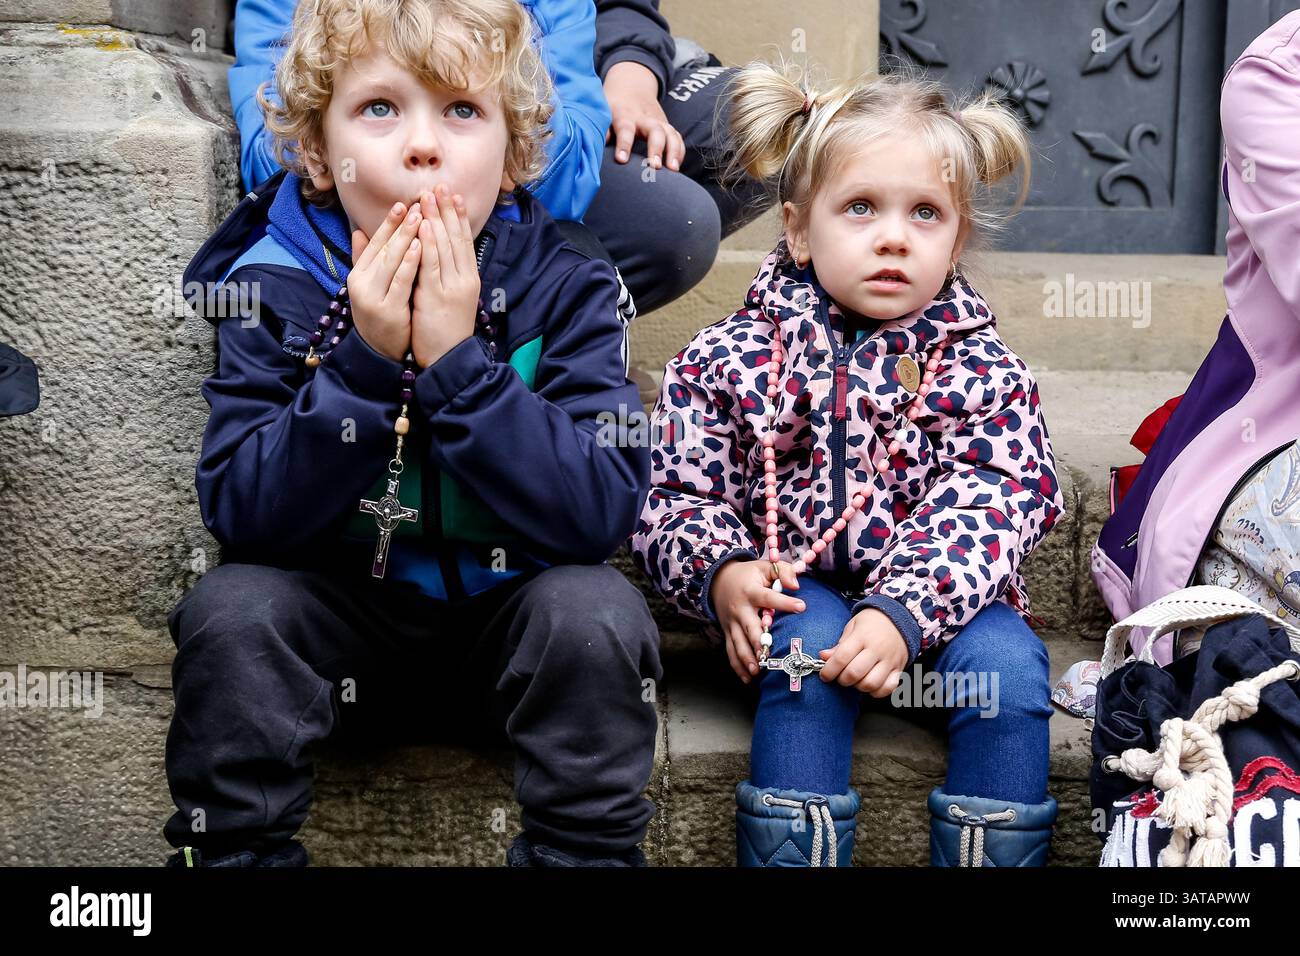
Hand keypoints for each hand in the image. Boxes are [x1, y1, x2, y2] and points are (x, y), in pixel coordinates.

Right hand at [348, 201, 420, 361]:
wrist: (380, 353)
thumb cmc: (380, 314)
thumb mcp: (370, 286)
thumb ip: (366, 259)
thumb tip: (358, 230)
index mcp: (358, 275)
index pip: (375, 243)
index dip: (388, 223)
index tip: (402, 204)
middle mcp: (361, 284)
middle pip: (384, 248)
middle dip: (401, 225)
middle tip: (417, 204)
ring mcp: (373, 297)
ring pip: (391, 261)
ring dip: (407, 237)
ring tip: (421, 217)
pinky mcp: (387, 310)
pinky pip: (401, 281)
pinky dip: (410, 262)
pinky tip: (421, 246)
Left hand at [410, 184, 479, 368]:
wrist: (449, 359)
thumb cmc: (446, 330)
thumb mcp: (448, 298)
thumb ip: (444, 275)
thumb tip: (437, 254)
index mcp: (469, 279)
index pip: (464, 241)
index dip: (458, 217)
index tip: (453, 196)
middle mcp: (465, 279)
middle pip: (457, 238)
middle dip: (448, 210)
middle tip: (440, 185)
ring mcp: (454, 287)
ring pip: (446, 246)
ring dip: (437, 219)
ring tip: (429, 196)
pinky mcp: (439, 296)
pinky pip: (433, 265)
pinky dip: (428, 244)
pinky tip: (423, 226)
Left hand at [603, 60, 684, 170]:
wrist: (631, 86)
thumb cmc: (612, 107)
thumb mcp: (602, 113)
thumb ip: (599, 130)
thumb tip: (588, 148)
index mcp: (624, 114)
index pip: (625, 129)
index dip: (624, 144)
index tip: (622, 160)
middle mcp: (643, 117)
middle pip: (655, 130)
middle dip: (656, 148)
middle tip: (655, 166)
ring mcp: (658, 121)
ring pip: (670, 133)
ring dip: (673, 151)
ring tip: (673, 170)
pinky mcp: (667, 126)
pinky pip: (677, 138)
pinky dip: (679, 151)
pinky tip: (676, 166)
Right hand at [709, 558, 803, 683]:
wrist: (717, 578)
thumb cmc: (747, 574)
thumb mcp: (764, 566)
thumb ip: (783, 572)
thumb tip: (796, 585)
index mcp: (751, 591)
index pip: (769, 597)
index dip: (784, 602)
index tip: (802, 607)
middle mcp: (740, 610)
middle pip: (749, 627)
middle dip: (757, 642)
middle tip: (766, 654)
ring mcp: (732, 623)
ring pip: (738, 644)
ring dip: (746, 659)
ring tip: (757, 671)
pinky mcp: (728, 633)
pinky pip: (730, 651)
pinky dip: (737, 666)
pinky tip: (747, 679)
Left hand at [819, 608, 909, 696]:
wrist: (900, 619)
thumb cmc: (871, 623)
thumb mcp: (852, 627)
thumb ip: (839, 645)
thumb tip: (823, 657)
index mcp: (862, 636)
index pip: (842, 657)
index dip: (829, 670)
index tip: (824, 675)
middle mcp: (877, 649)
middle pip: (854, 673)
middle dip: (842, 680)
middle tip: (840, 676)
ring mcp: (890, 660)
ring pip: (871, 684)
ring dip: (858, 686)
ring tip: (855, 679)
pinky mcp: (899, 669)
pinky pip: (888, 688)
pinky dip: (876, 691)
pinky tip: (870, 684)